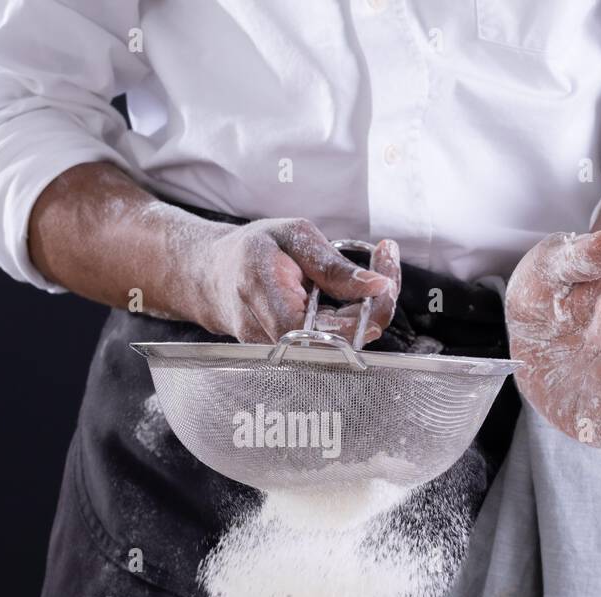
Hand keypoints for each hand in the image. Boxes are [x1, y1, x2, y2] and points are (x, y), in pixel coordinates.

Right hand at [197, 219, 399, 343]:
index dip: (363, 309)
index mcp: (264, 298)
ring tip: (373, 269)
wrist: (214, 276)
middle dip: (376, 303)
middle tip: (386, 259)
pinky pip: (335, 343)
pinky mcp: (293, 355)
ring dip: (368, 309)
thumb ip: (332, 266)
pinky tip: (355, 291)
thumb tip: (376, 287)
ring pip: (344, 344)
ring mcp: (280, 353)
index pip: (325, 329)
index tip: (384, 272)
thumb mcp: (292, 237)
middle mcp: (269, 337)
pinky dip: (354, 317)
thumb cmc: (251, 251)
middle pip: (343, 340)